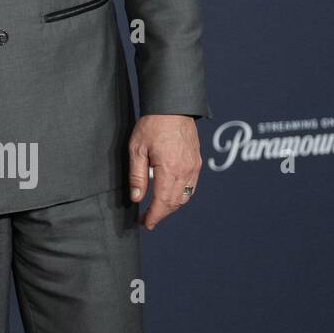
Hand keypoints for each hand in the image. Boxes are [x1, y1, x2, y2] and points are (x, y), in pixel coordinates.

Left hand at [128, 114, 201, 229]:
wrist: (173, 108)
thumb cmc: (151, 125)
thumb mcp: (137, 149)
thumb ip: (137, 175)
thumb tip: (137, 198)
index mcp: (169, 169)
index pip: (162, 202)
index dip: (154, 216)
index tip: (145, 224)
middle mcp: (185, 171)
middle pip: (175, 202)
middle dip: (161, 214)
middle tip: (148, 220)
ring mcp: (194, 167)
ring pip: (185, 197)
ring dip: (171, 207)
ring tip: (157, 210)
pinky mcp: (197, 163)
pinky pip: (191, 187)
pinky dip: (181, 196)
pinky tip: (170, 196)